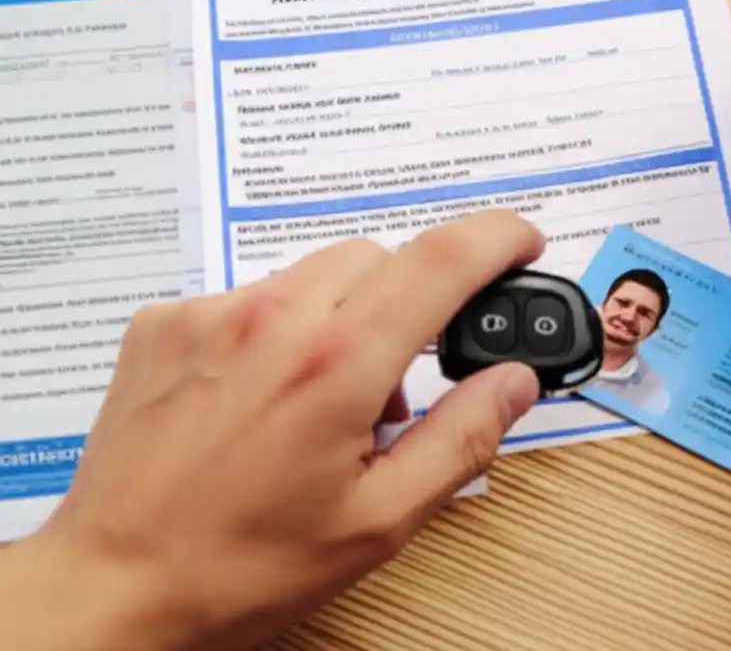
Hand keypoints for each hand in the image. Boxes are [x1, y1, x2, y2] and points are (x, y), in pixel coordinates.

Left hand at [2, 210, 544, 650]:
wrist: (117, 585)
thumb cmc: (240, 566)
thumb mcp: (379, 520)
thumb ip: (461, 439)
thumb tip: (513, 383)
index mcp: (336, 366)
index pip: (442, 260)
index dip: (498, 238)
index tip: (521, 241)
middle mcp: (271, 320)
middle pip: (382, 259)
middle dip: (413, 303)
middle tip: (396, 386)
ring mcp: (211, 315)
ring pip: (316, 274)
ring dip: (345, 316)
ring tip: (324, 401)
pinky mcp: (166, 324)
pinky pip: (252, 294)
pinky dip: (279, 328)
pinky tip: (264, 395)